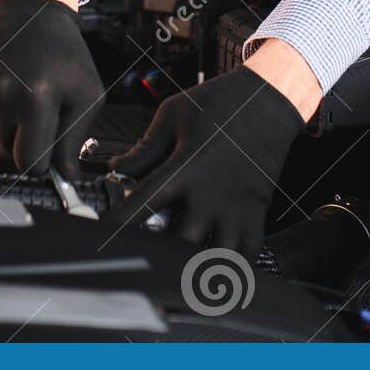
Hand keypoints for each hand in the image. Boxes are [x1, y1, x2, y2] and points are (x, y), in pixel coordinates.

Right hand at [0, 0, 103, 176]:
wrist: (29, 11)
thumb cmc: (62, 52)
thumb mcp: (86, 94)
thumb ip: (74, 140)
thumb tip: (66, 178)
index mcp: (35, 99)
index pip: (30, 163)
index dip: (41, 158)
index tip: (46, 144)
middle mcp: (0, 94)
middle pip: (7, 149)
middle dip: (24, 136)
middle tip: (36, 105)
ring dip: (4, 119)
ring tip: (19, 88)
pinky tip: (0, 82)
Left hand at [105, 68, 305, 253]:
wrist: (269, 98)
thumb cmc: (220, 102)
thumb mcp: (173, 115)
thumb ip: (144, 147)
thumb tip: (117, 168)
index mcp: (185, 168)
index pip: (143, 205)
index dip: (118, 226)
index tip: (101, 240)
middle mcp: (211, 194)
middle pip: (180, 244)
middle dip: (158, 257)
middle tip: (139, 262)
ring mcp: (237, 207)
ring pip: (215, 258)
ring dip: (194, 267)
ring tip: (175, 271)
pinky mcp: (258, 211)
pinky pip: (247, 254)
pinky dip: (231, 268)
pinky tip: (213, 269)